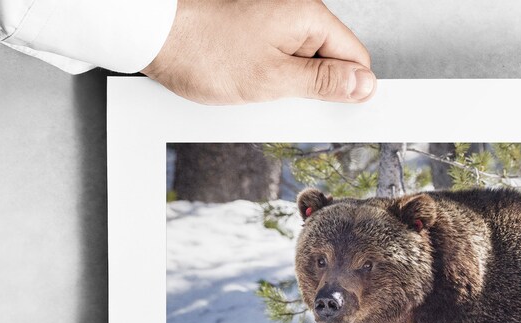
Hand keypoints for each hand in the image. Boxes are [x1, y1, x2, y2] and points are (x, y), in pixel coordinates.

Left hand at [142, 0, 375, 104]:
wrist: (155, 38)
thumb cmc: (205, 53)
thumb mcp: (274, 79)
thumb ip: (325, 83)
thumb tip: (365, 85)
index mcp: (308, 16)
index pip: (356, 57)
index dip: (349, 88)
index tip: (335, 110)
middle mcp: (296, 13)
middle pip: (331, 61)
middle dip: (317, 89)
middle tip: (288, 103)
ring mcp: (276, 22)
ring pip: (305, 64)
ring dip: (292, 87)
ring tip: (262, 91)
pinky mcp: (258, 33)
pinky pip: (282, 61)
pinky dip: (273, 79)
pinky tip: (253, 87)